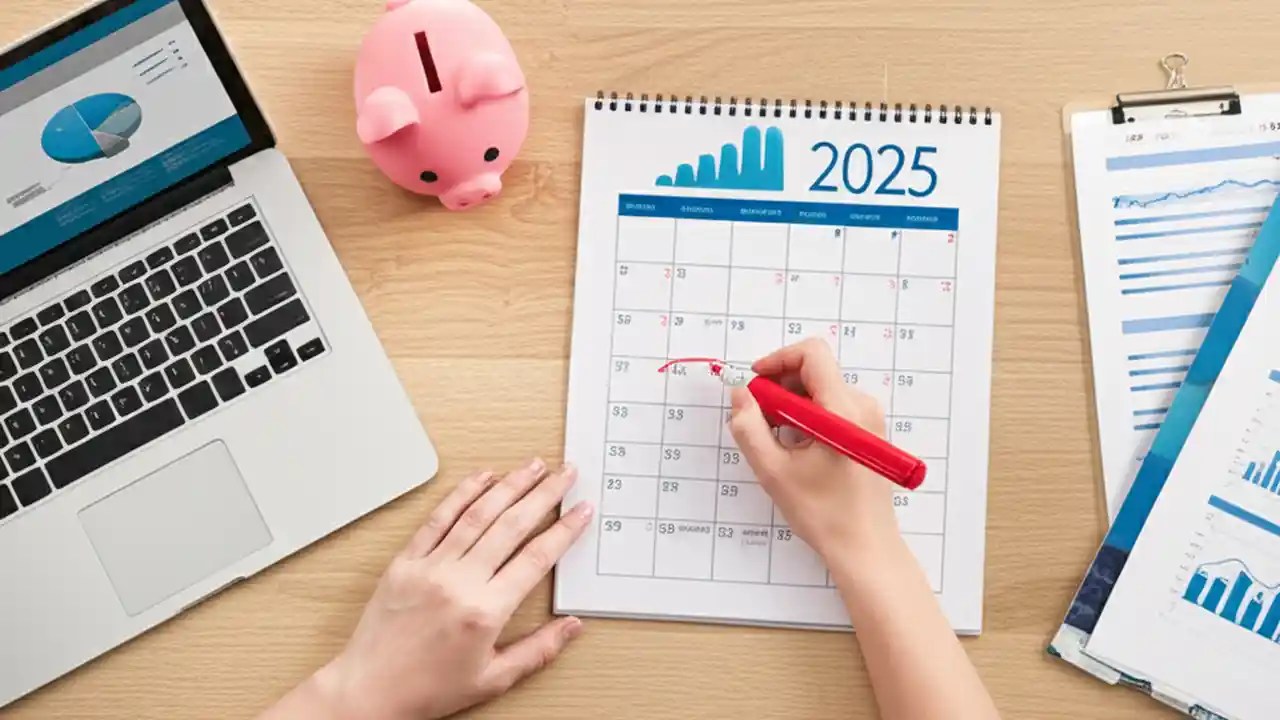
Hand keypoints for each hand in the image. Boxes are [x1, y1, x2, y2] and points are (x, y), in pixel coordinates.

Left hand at [266, 460, 593, 719]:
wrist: (369, 690)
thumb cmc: (427, 690)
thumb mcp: (493, 679)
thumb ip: (538, 650)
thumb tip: (572, 626)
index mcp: (484, 611)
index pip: (536, 558)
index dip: (564, 530)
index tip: (581, 512)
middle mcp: (458, 582)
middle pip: (512, 525)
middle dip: (545, 494)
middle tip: (565, 474)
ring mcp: (430, 567)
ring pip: (478, 514)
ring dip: (510, 485)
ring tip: (532, 467)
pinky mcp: (405, 562)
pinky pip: (438, 519)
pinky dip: (462, 494)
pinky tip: (481, 478)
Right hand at [727, 339, 898, 564]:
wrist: (865, 548)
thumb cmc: (824, 514)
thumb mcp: (774, 471)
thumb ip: (749, 427)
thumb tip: (740, 394)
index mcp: (842, 410)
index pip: (811, 354)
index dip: (777, 360)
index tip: (755, 384)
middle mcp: (861, 406)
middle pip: (814, 371)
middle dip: (780, 387)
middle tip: (758, 419)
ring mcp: (868, 419)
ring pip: (820, 391)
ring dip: (792, 405)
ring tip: (776, 441)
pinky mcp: (867, 433)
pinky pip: (831, 408)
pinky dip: (807, 418)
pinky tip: (796, 449)